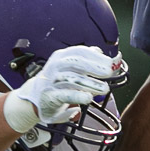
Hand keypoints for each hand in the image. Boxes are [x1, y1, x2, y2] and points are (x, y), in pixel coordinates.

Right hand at [3, 45, 126, 136]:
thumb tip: (104, 54)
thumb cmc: (58, 82)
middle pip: (76, 62)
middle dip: (95, 66)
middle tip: (110, 72)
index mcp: (61, 56)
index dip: (98, 56)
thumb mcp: (70, 68)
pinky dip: (77, 96)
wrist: (35, 98)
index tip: (114, 61)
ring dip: (90, 83)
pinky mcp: (50, 96)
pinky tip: (88, 98)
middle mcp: (55, 66)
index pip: (81, 52)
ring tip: (104, 89)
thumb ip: (86, 61)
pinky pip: (64, 94)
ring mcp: (52, 81)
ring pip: (72, 79)